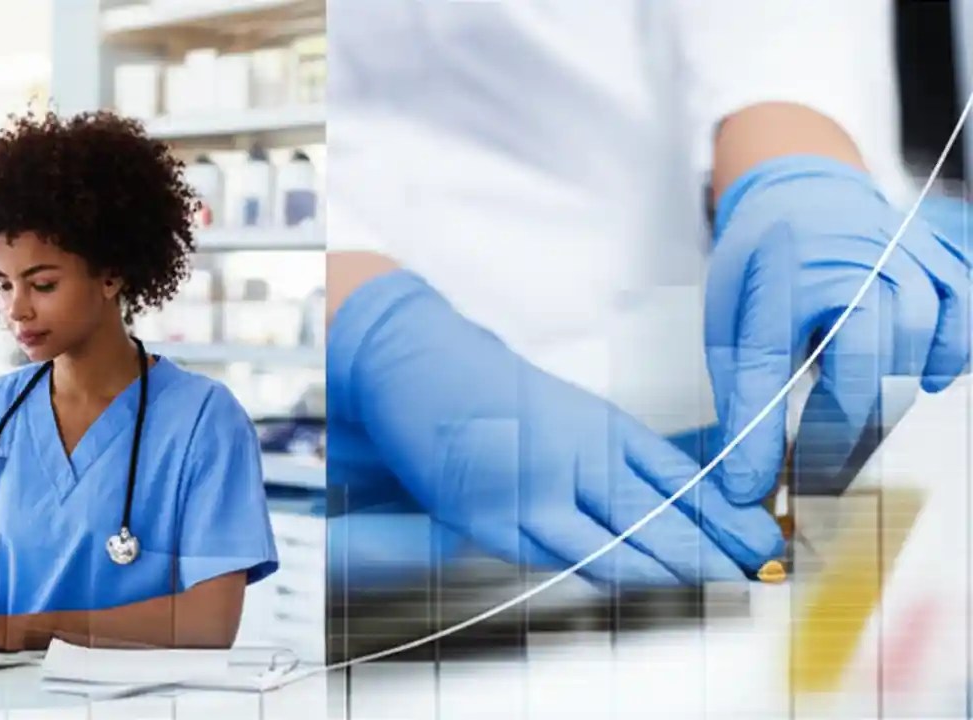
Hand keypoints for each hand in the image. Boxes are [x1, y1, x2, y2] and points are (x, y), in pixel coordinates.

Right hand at [328, 271, 784, 584]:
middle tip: (762, 567)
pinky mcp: (495, 518)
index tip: (761, 534)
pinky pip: (559, 558)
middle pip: (662, 512)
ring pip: (620, 542)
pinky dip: (605, 575)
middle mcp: (579, 455)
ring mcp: (538, 489)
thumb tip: (661, 497)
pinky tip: (638, 587)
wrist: (417, 361)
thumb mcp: (563, 412)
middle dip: (716, 546)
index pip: (678, 477)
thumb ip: (607, 456)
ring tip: (720, 586)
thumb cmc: (484, 386)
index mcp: (600, 426)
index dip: (723, 512)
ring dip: (673, 569)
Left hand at [707, 155, 970, 503]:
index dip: (761, 437)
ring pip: (914, 355)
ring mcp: (908, 259)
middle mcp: (852, 261)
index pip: (768, 368)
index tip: (752, 485)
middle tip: (817, 457)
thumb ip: (741, 396)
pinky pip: (962, 329)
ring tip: (855, 405)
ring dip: (886, 397)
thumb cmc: (764, 263)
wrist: (805, 191)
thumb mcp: (730, 321)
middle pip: (861, 370)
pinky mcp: (946, 265)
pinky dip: (942, 363)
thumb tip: (745, 481)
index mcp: (782, 273)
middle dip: (837, 428)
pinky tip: (916, 375)